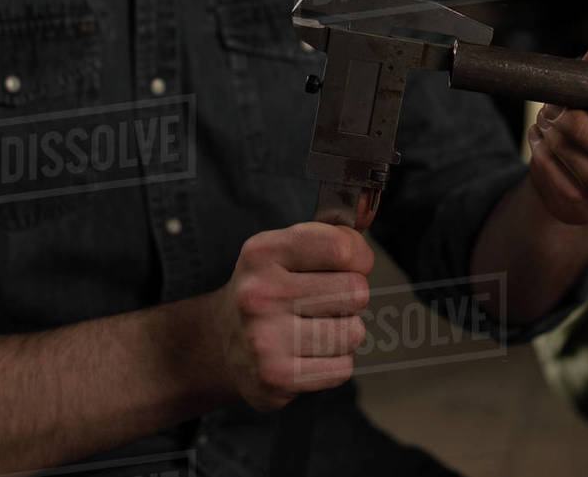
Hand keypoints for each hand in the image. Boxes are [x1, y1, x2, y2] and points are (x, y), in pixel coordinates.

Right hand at [211, 222, 372, 411]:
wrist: (220, 342)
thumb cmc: (269, 289)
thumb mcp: (285, 250)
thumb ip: (330, 232)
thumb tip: (367, 210)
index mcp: (263, 252)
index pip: (342, 249)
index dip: (359, 258)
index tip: (350, 264)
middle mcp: (260, 294)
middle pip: (356, 292)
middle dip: (350, 298)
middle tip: (325, 301)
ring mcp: (265, 339)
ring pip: (354, 332)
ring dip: (343, 332)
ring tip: (313, 328)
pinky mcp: (275, 378)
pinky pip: (342, 368)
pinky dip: (333, 363)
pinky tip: (307, 354)